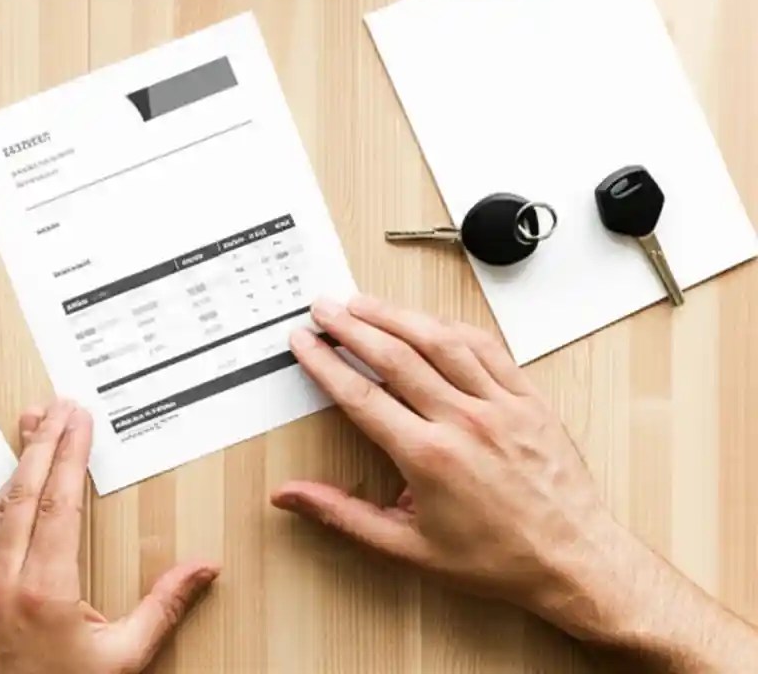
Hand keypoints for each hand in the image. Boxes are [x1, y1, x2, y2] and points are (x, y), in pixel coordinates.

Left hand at [0, 399, 219, 673]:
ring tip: (31, 430)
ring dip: (18, 466)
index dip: (70, 453)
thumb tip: (203, 569)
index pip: (59, 500)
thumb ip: (164, 608)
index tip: (78, 419)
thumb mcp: (123, 661)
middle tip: (54, 406)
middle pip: (23, 492)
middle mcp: (3, 581)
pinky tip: (9, 488)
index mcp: (44, 589)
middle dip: (42, 442)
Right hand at [271, 295, 633, 632]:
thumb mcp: (407, 548)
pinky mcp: (530, 400)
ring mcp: (501, 406)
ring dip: (397, 315)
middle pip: (396, 356)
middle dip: (352, 326)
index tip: (304, 343)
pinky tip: (430, 320)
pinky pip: (488, 348)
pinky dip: (452, 327)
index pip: (362, 395)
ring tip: (365, 302)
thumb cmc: (497, 559)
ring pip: (441, 341)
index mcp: (430, 458)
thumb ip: (342, 515)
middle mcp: (465, 423)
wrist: (573, 562)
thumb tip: (291, 497)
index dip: (325, 363)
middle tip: (324, 309)